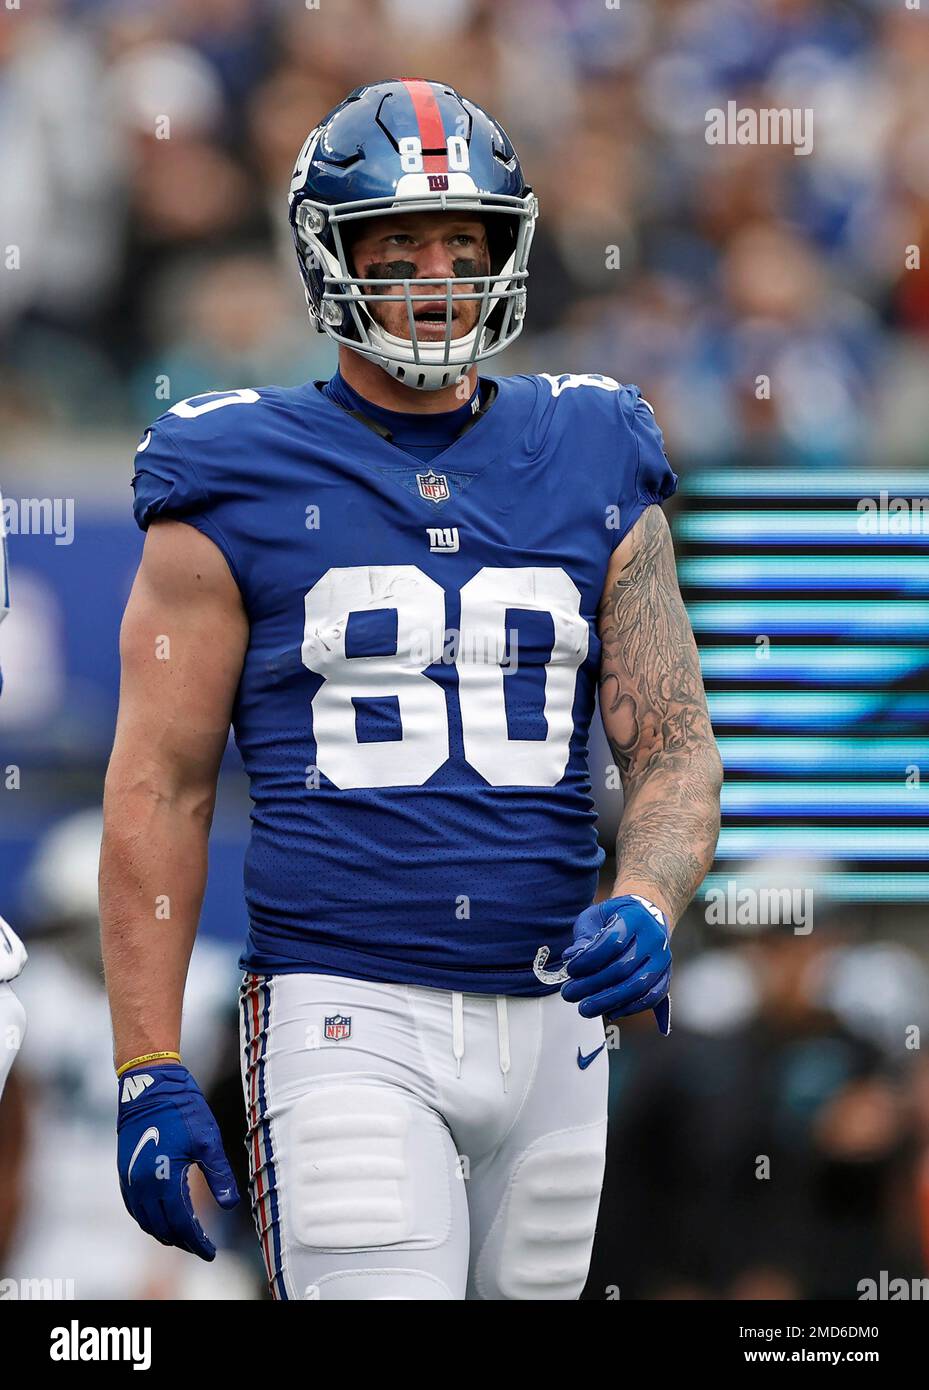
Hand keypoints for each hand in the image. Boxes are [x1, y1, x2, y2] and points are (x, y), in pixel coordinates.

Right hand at [117, 1063, 238, 1258]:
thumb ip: (218, 1175)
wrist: (149, 1085)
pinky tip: (161, 1218)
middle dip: (182, 1241)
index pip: (181, 1223)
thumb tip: (230, 1205)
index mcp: (163, 1179)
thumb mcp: (207, 1140)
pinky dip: (149, 1219)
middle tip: (201, 1247)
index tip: (211, 1252)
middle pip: (161, 1227)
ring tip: (184, 1237)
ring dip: (164, 1233)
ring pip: (145, 1221)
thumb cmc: (182, 1109)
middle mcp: (141, 1184)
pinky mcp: (124, 1171)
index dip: (196, 1241)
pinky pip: (135, 1207)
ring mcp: (129, 1179)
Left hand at [561, 894, 671, 1033]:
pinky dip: (629, 1008)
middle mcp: (654, 939)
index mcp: (635, 918)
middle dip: (592, 985)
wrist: (646, 917)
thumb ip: (584, 937)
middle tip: (570, 993)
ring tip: (586, 1008)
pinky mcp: (665, 976)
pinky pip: (651, 997)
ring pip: (638, 986)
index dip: (588, 959)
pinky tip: (609, 1011)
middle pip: (623, 968)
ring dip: (608, 1001)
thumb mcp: (596, 917)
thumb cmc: (617, 917)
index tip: (571, 970)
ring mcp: (662, 959)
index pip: (612, 942)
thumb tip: (572, 957)